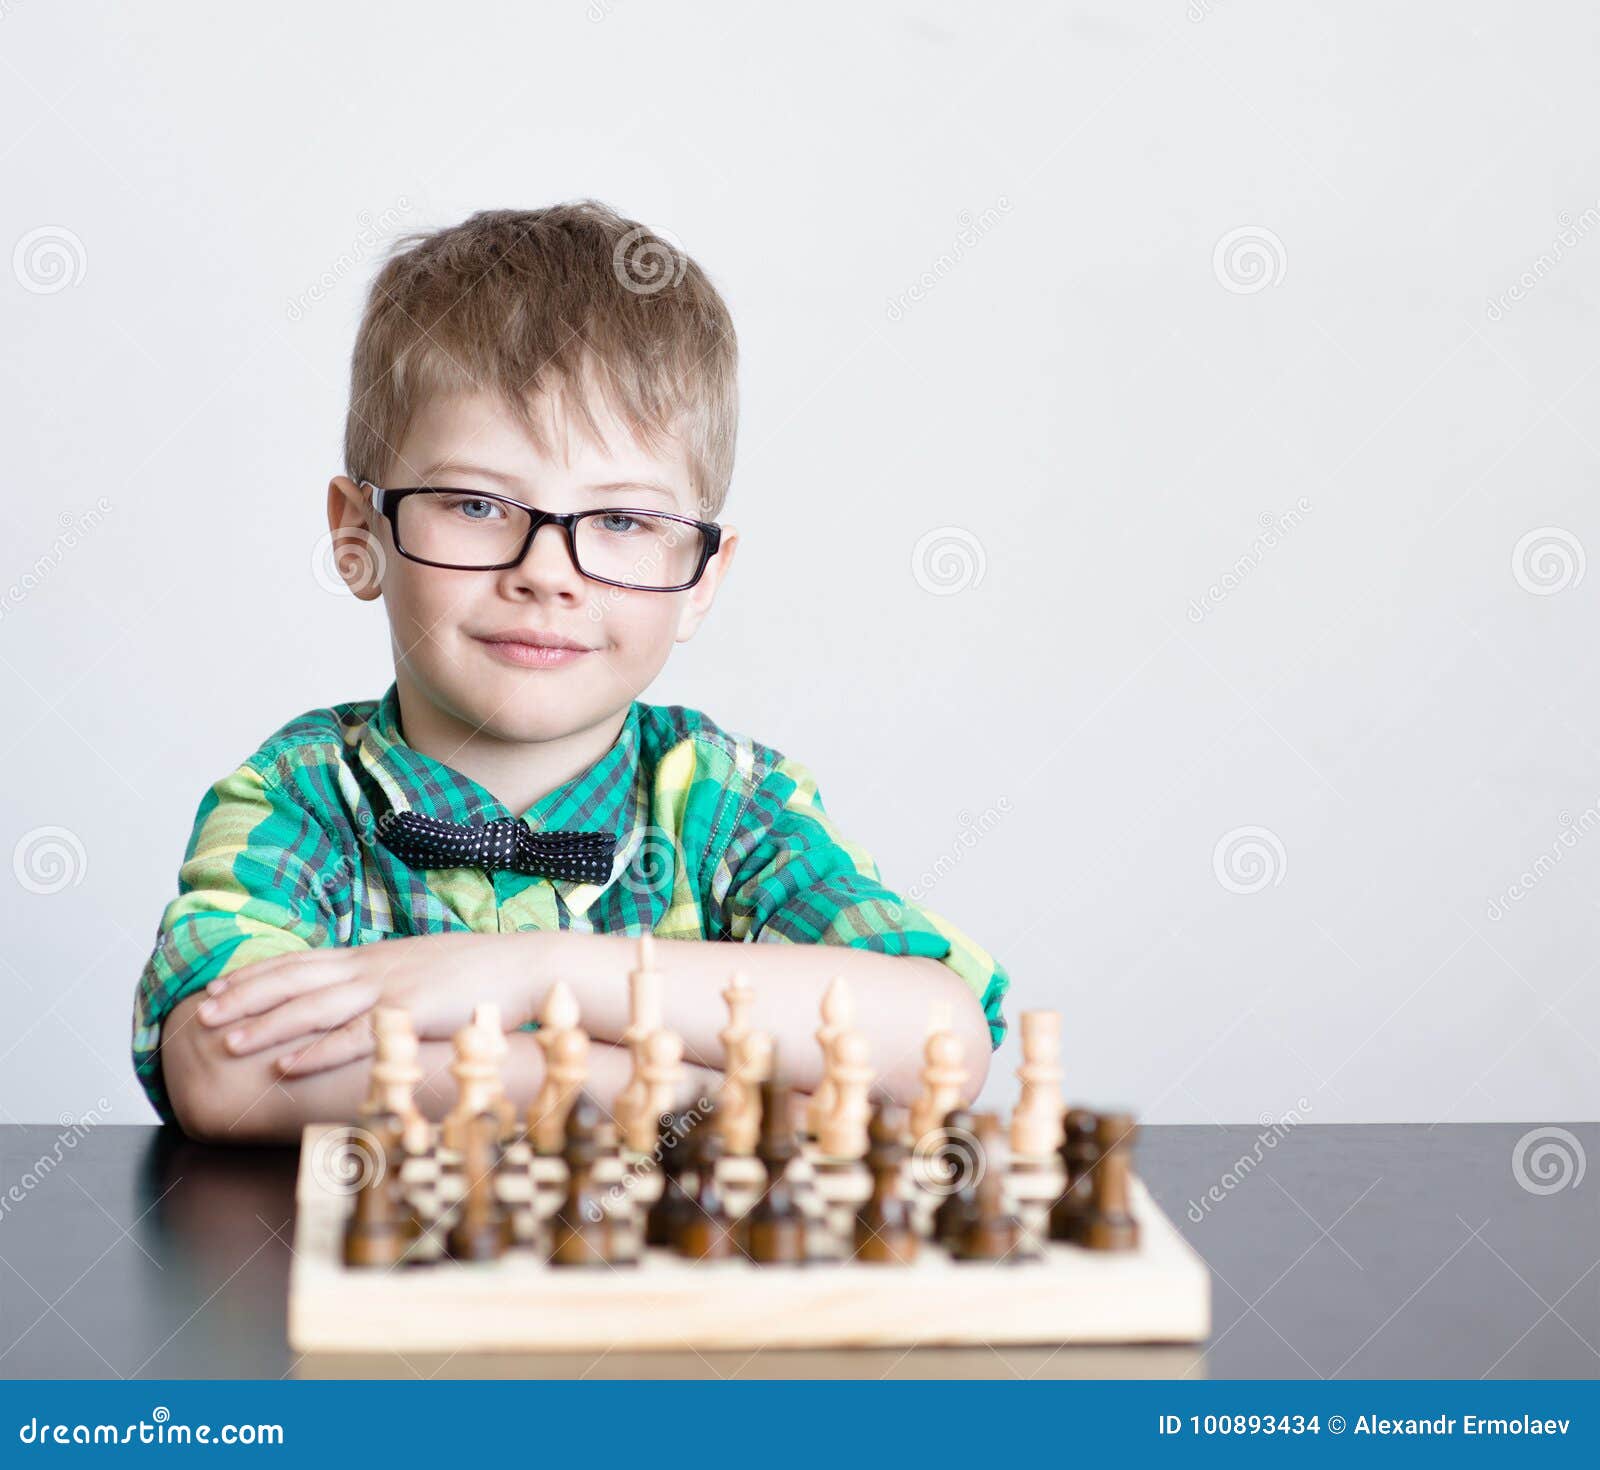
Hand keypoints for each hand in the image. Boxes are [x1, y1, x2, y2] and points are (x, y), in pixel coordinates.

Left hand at [192, 932, 541, 1076]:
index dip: (257, 975)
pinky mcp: (412, 1013)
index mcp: (375, 956)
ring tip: (227, 1042)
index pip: (302, 961)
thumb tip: (361, 994)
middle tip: (202, 1015)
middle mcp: (374, 967)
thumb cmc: (480, 973)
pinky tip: (286, 1064)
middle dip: (246, 998)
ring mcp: (390, 988)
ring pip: (314, 1007)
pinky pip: (354, 1036)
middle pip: (295, 980)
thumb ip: (389, 979)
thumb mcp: (424, 968)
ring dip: (267, 1026)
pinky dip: (316, 1051)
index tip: (219, 989)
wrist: (528, 965)